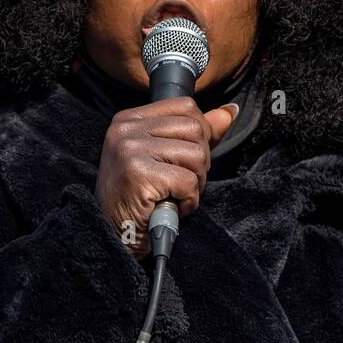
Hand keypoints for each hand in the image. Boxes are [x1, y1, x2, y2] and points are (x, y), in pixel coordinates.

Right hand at [95, 97, 238, 259]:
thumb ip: (195, 134)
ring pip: (196, 155)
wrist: (114, 236)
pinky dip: (189, 201)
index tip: (188, 160)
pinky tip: (172, 207)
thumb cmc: (138, 198)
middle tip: (182, 183)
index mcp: (129, 119)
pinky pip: (188, 182)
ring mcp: (130, 149)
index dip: (200, 134)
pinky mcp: (137, 173)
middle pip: (195, 129)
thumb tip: (229, 112)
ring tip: (176, 194)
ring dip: (196, 183)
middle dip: (200, 162)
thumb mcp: (163, 157)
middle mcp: (126, 129)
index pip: (185, 107)